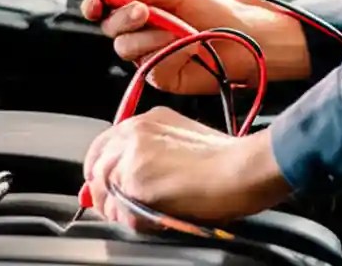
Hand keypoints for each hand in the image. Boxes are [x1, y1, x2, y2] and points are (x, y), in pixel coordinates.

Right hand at [81, 0, 310, 94]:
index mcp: (144, 5)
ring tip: (179, 32)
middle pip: (110, 27)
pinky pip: (148, 66)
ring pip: (125, 48)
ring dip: (151, 37)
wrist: (245, 39)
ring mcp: (149, 54)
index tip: (96, 2)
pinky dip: (168, 54)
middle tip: (145, 12)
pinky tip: (188, 49)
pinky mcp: (159, 75)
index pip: (107, 5)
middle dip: (124, 18)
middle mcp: (143, 30)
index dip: (95, 4)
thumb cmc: (219, 12)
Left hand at [83, 106, 292, 226]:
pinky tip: (157, 217)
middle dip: (107, 194)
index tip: (106, 190)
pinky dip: (133, 221)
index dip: (102, 173)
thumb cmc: (230, 162)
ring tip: (152, 215)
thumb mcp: (185, 146)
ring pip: (105, 192)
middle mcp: (135, 130)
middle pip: (97, 169)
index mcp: (149, 119)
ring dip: (123, 210)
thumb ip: (150, 159)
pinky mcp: (134, 178)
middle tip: (127, 210)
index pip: (104, 147)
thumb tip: (122, 187)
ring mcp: (131, 153)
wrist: (243, 169)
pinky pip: (119, 210)